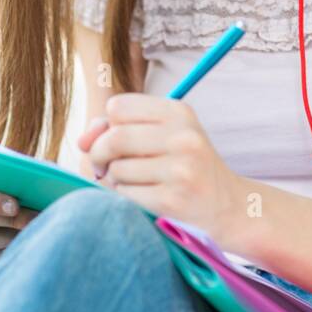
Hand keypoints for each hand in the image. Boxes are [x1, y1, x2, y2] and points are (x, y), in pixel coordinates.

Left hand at [78, 93, 244, 238]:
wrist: (228, 204)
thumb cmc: (187, 165)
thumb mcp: (163, 135)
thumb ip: (118, 128)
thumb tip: (82, 140)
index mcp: (179, 112)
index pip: (118, 106)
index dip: (108, 124)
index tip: (114, 139)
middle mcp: (183, 137)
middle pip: (114, 137)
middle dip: (98, 153)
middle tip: (102, 165)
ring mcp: (180, 170)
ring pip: (117, 169)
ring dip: (115, 179)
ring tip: (135, 181)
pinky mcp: (173, 200)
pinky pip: (126, 195)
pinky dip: (126, 197)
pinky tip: (144, 196)